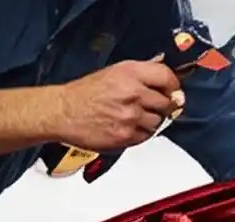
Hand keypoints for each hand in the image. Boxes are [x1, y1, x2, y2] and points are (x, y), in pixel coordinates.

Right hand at [51, 61, 183, 150]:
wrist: (61, 112)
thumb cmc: (85, 93)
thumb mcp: (113, 72)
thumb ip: (141, 73)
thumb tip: (164, 72)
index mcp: (130, 73)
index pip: (168, 77)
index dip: (173, 85)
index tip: (172, 90)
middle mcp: (133, 93)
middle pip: (167, 103)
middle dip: (161, 105)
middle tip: (148, 105)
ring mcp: (131, 116)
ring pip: (159, 121)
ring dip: (150, 121)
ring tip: (132, 116)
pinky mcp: (127, 135)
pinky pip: (147, 136)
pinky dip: (140, 133)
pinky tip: (126, 126)